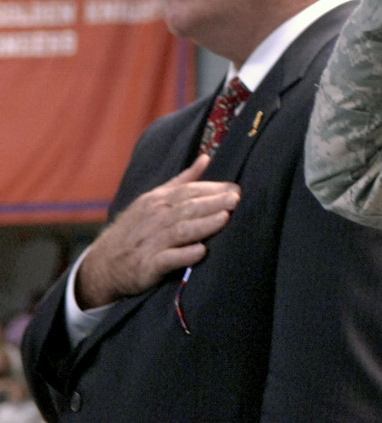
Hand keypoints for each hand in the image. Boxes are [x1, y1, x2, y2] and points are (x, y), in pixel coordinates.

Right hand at [75, 155, 237, 308]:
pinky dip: (184, 255)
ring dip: (203, 225)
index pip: (188, 191)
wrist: (102, 263)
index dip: (212, 189)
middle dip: (212, 203)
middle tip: (236, 199)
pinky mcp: (146, 267)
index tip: (236, 188)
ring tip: (225, 219)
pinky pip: (167, 259)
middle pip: (187, 208)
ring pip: (180, 231)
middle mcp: (154, 219)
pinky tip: (201, 251)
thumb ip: (182, 180)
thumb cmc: (137, 228)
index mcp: (157, 201)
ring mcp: (150, 243)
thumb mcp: (153, 200)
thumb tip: (206, 157)